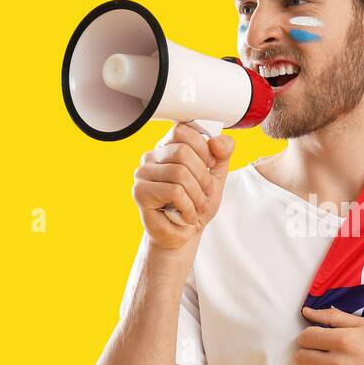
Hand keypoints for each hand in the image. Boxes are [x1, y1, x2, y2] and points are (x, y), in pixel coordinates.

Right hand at [131, 122, 234, 250]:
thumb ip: (222, 154)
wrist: (184, 234)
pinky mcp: (141, 193)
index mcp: (168, 147)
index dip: (202, 147)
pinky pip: (173, 192)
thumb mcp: (216, 176)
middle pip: (182, 151)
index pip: (182, 130)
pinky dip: (188, 207)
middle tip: (205, 192)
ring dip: (197, 195)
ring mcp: (143, 174)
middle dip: (203, 176)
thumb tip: (218, 141)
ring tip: (197, 206)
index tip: (209, 163)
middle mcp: (151, 157)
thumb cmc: (196, 205)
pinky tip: (186, 215)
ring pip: (179, 173)